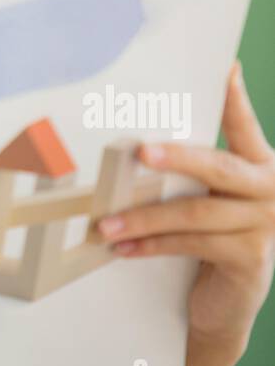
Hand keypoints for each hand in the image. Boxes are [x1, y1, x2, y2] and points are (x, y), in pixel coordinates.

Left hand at [96, 62, 274, 361]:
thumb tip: (137, 140)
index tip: (226, 68)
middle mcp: (269, 188)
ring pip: (195, 213)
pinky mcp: (250, 258)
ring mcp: (264, 224)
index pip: (243, 124)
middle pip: (219, 167)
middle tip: (142, 152)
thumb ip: (190, 166)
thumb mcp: (207, 192)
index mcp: (259, 162)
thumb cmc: (213, 231)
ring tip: (106, 223)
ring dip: (145, 218)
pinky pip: (192, 245)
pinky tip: (124, 246)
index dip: (235, 98)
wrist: (229, 297)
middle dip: (178, 158)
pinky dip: (152, 245)